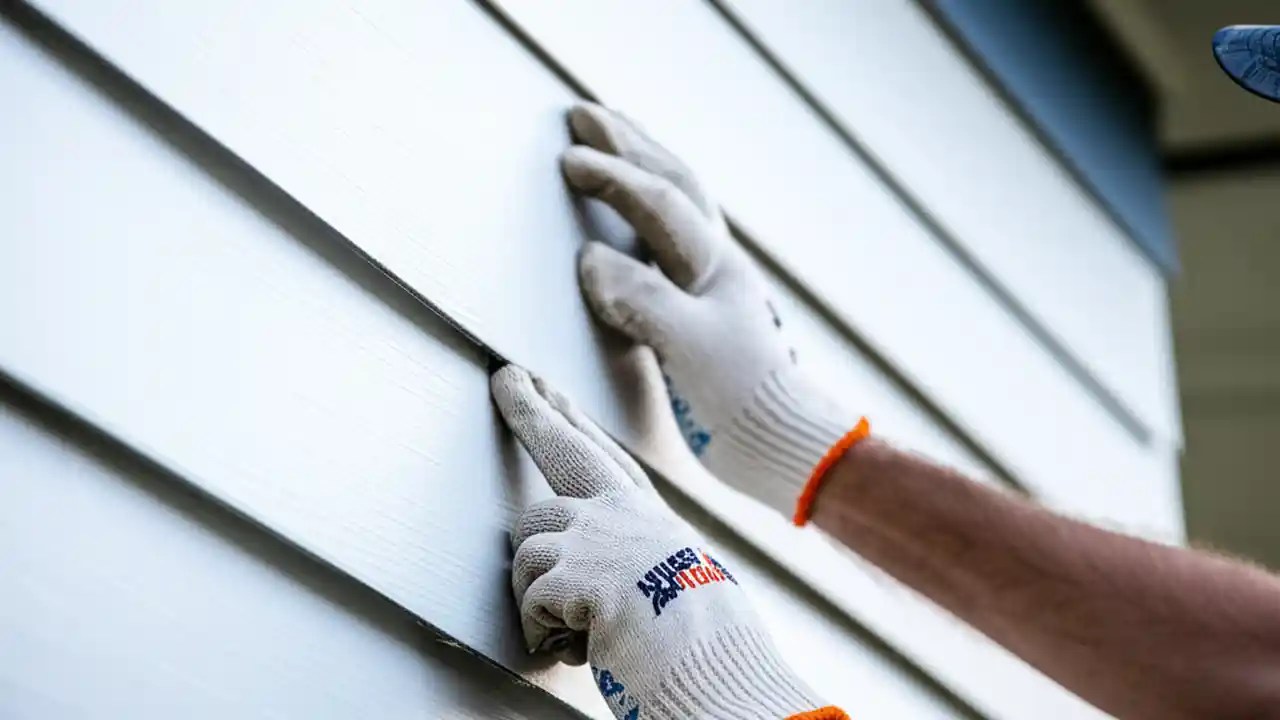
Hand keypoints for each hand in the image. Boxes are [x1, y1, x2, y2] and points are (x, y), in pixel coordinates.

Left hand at [491, 365, 836, 719]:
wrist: (704, 653)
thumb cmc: (702, 636)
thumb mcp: (681, 584)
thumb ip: (640, 570)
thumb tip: (607, 588)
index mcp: (649, 518)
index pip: (608, 459)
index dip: (578, 424)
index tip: (554, 393)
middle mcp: (618, 513)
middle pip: (561, 449)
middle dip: (530, 409)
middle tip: (509, 377)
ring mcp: (590, 535)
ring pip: (527, 544)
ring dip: (532, 590)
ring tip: (563, 627)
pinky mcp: (567, 569)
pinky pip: (530, 597)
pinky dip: (540, 630)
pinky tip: (567, 648)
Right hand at [562, 103, 862, 518]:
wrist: (780, 443)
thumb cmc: (740, 401)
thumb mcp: (687, 349)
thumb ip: (640, 300)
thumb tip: (590, 260)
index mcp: (712, 266)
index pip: (658, 202)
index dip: (614, 177)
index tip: (569, 161)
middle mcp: (715, 263)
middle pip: (672, 183)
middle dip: (628, 144)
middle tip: (583, 113)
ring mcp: (712, 282)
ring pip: (676, 202)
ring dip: (642, 162)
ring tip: (612, 136)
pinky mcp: (702, 307)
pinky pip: (669, 235)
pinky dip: (646, 205)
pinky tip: (633, 213)